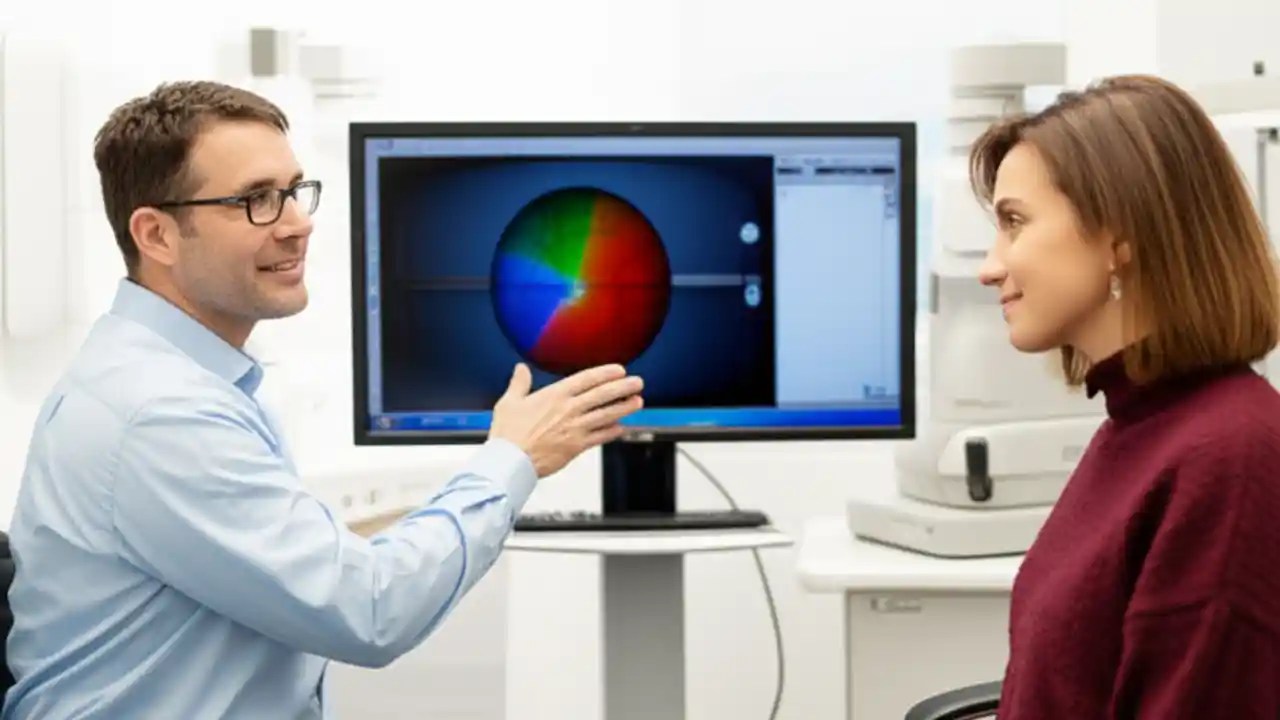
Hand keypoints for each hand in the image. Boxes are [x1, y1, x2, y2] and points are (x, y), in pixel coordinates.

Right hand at [490, 362, 643, 476]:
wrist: (510, 460)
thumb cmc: (508, 433)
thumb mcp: (509, 402)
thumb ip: (519, 384)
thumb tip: (521, 369)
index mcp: (555, 395)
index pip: (587, 379)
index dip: (606, 373)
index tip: (620, 370)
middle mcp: (569, 409)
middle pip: (603, 394)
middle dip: (624, 387)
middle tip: (638, 383)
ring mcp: (576, 428)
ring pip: (607, 414)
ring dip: (625, 407)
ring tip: (638, 401)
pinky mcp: (577, 446)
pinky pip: (601, 437)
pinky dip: (613, 431)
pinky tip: (622, 427)